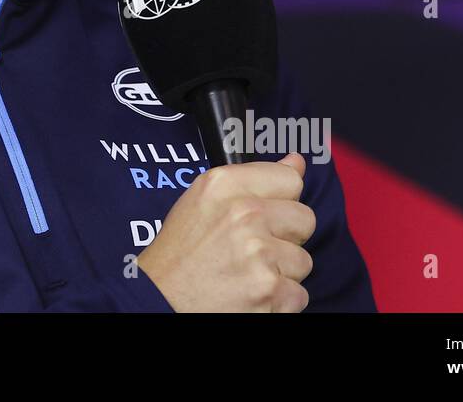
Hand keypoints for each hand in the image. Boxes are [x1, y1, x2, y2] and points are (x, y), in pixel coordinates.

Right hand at [136, 152, 315, 311]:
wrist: (158, 301)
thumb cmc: (179, 253)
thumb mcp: (204, 200)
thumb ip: (253, 178)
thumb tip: (297, 162)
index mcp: (224, 185)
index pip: (289, 179)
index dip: (279, 201)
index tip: (265, 215)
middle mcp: (244, 213)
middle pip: (304, 219)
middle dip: (285, 238)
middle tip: (252, 250)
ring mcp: (259, 253)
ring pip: (302, 260)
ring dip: (280, 272)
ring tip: (245, 275)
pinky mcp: (270, 290)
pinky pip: (299, 294)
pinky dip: (278, 302)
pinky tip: (250, 296)